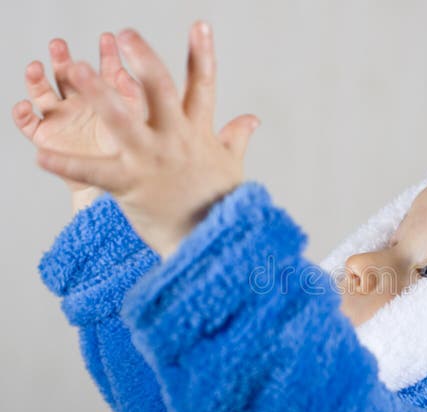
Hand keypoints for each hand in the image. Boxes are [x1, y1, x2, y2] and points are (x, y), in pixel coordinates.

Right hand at [12, 33, 146, 213]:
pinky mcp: (46, 136)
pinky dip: (20, 114)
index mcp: (106, 97)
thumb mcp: (139, 125)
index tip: (109, 39)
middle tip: (60, 46)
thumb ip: (135, 101)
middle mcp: (80, 102)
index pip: (105, 70)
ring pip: (43, 92)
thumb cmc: (134, 153)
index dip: (106, 55)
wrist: (122, 185)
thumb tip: (131, 77)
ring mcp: (61, 117)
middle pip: (68, 75)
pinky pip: (28, 124)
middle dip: (63, 60)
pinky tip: (23, 106)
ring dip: (35, 79)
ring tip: (35, 68)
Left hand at [28, 21, 259, 257]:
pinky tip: (41, 154)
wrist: (212, 242)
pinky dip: (67, 165)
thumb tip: (253, 118)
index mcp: (198, 132)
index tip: (199, 23)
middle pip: (160, 93)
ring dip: (98, 93)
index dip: (202, 53)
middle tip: (126, 33)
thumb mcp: (231, 165)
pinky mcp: (132, 186)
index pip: (203, 87)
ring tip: (74, 68)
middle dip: (144, 60)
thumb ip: (236, 136)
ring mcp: (152, 161)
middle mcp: (175, 140)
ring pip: (123, 121)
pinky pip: (95, 172)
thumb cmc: (220, 202)